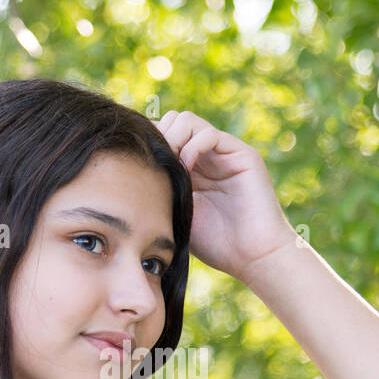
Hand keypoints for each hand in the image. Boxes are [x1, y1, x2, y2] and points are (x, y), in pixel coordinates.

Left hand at [154, 109, 298, 280]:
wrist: (253, 258)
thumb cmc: (216, 245)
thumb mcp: (176, 215)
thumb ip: (159, 191)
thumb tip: (125, 177)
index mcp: (191, 168)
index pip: (161, 136)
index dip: (148, 145)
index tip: (138, 167)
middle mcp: (207, 156)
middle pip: (170, 121)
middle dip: (158, 138)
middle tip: (155, 165)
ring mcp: (224, 154)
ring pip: (186, 120)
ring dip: (172, 139)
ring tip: (171, 166)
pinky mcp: (242, 155)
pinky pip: (209, 134)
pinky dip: (192, 146)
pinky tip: (187, 168)